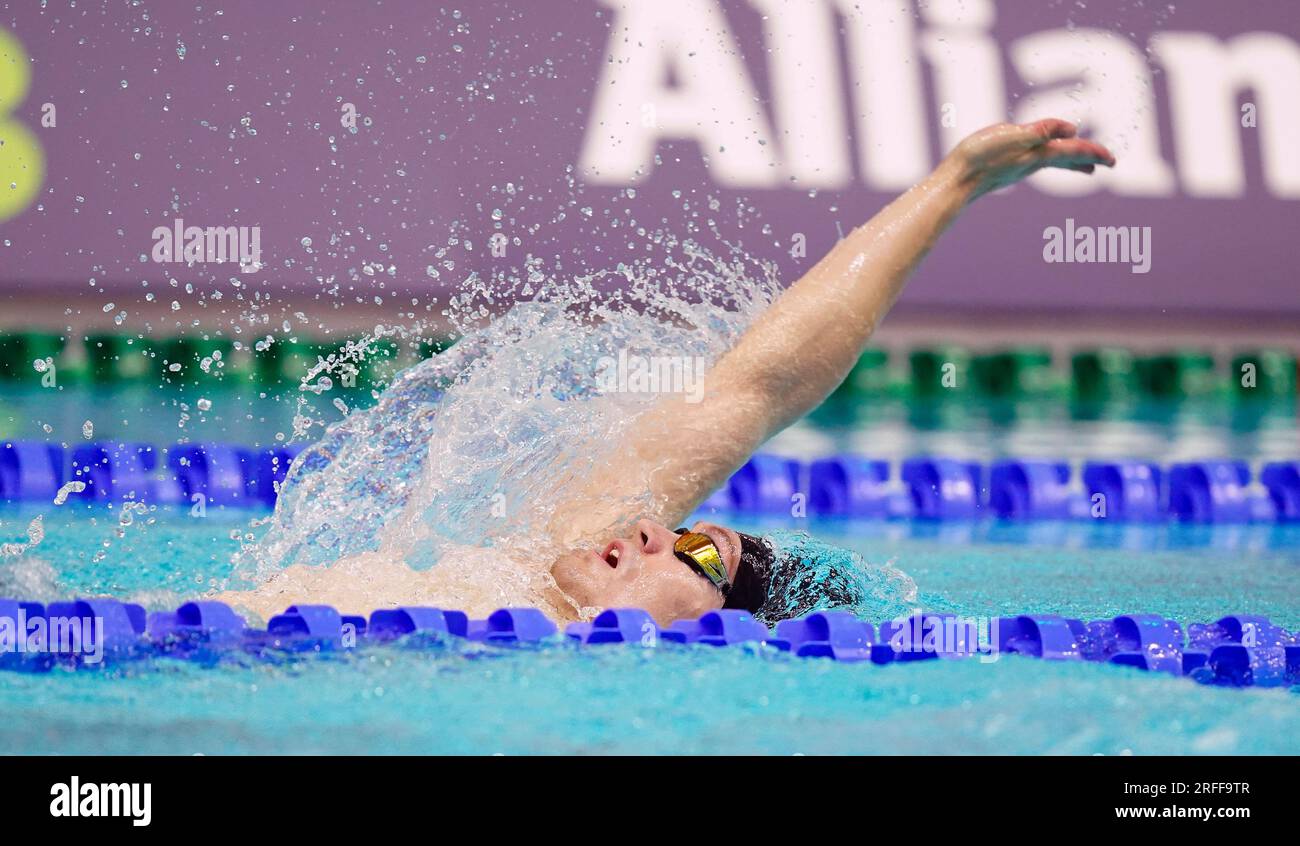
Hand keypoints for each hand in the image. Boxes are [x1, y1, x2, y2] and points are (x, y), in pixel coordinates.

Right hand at [947, 119, 1115, 201]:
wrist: (955, 182)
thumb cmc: (979, 158)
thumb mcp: (1010, 135)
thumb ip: (1041, 131)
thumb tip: (1072, 129)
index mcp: (1038, 154)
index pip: (1073, 151)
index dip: (1093, 152)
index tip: (1112, 159)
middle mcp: (1032, 162)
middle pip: (1067, 160)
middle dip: (1087, 160)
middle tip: (1107, 164)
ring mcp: (1019, 166)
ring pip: (1054, 162)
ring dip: (1072, 161)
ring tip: (1086, 167)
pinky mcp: (1006, 167)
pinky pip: (1038, 162)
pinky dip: (1051, 160)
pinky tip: (1041, 159)